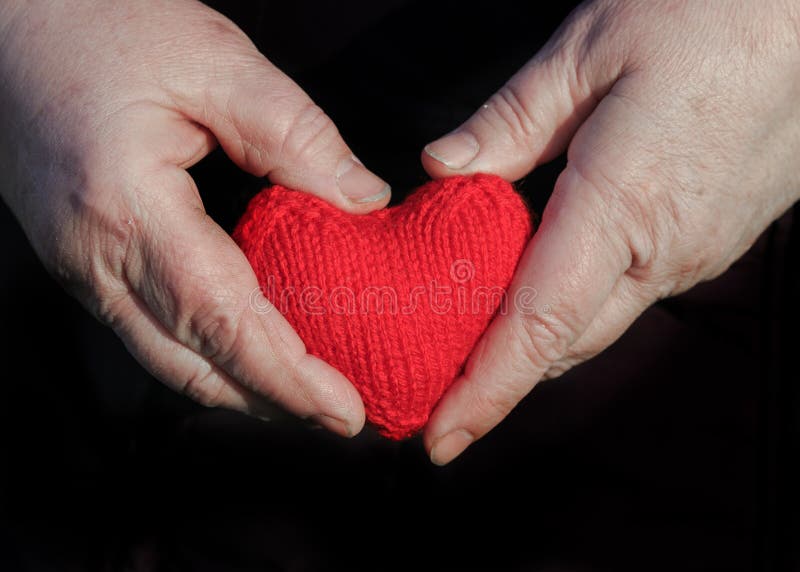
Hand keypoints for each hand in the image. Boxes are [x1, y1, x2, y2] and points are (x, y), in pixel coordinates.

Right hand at [0, 0, 391, 434]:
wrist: (12, 20)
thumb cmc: (101, 25)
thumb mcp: (215, 62)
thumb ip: (297, 136)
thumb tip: (365, 202)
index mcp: (125, 207)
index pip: (220, 320)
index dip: (286, 377)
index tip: (343, 412)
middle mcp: (93, 256)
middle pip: (191, 362)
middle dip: (270, 404)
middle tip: (340, 420)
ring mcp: (81, 265)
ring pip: (166, 359)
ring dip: (240, 390)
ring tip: (305, 400)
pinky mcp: (85, 259)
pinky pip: (150, 331)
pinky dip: (208, 356)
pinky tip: (250, 351)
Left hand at [421, 0, 799, 462]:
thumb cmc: (706, 11)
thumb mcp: (589, 50)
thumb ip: (509, 122)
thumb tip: (441, 169)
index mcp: (623, 203)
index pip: (539, 325)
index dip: (486, 390)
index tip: (441, 441)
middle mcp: (666, 249)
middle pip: (564, 340)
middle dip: (497, 379)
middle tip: (433, 395)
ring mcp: (698, 250)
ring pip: (597, 320)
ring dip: (533, 342)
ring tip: (471, 351)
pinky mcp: (712, 238)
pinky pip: (628, 291)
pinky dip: (573, 304)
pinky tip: (538, 286)